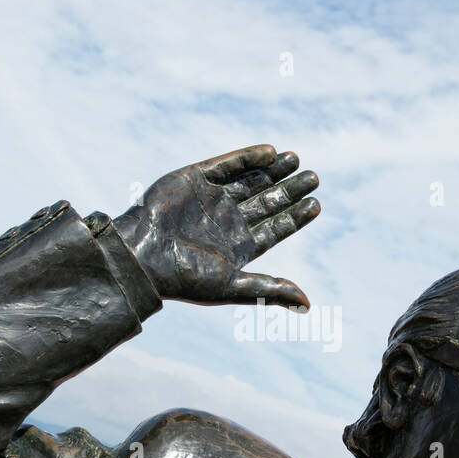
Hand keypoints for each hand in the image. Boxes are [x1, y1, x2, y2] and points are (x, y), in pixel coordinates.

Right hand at [112, 144, 319, 308]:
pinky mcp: (195, 178)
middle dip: (289, 190)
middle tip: (314, 177)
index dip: (295, 217)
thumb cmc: (185, 278)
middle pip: (267, 201)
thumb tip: (308, 305)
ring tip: (296, 159)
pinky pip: (227, 164)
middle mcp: (227, 221)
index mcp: (238, 246)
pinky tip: (270, 152)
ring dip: (273, 171)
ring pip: (250, 180)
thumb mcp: (233, 286)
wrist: (143, 256)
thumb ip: (270, 289)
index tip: (316, 204)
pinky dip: (248, 157)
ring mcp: (212, 199)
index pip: (274, 228)